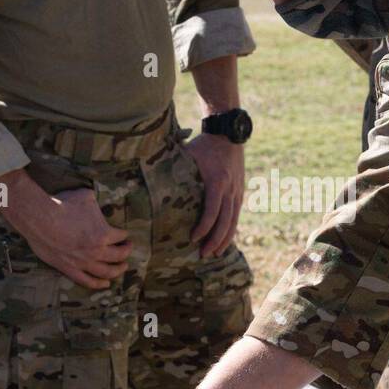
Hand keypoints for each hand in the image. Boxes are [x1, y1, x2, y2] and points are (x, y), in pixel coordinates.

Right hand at [0, 171, 130, 288]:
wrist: (40, 219)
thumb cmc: (63, 205)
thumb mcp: (85, 196)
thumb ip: (94, 200)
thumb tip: (95, 197)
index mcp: (104, 233)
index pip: (120, 236)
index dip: (124, 234)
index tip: (125, 234)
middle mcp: (97, 250)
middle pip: (118, 255)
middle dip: (126, 251)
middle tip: (128, 248)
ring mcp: (83, 262)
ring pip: (106, 272)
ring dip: (117, 270)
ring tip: (123, 267)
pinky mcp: (69, 269)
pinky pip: (87, 281)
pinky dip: (98, 284)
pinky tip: (105, 284)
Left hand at [183, 134, 243, 257]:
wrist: (228, 134)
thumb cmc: (204, 145)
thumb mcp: (189, 155)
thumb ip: (174, 169)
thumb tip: (149, 180)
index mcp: (217, 181)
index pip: (212, 211)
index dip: (203, 227)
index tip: (193, 238)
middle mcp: (230, 189)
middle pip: (225, 221)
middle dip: (215, 240)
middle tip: (203, 254)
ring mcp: (237, 191)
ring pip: (234, 221)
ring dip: (225, 239)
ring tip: (215, 253)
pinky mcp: (240, 192)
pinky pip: (236, 215)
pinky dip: (230, 229)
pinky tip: (223, 240)